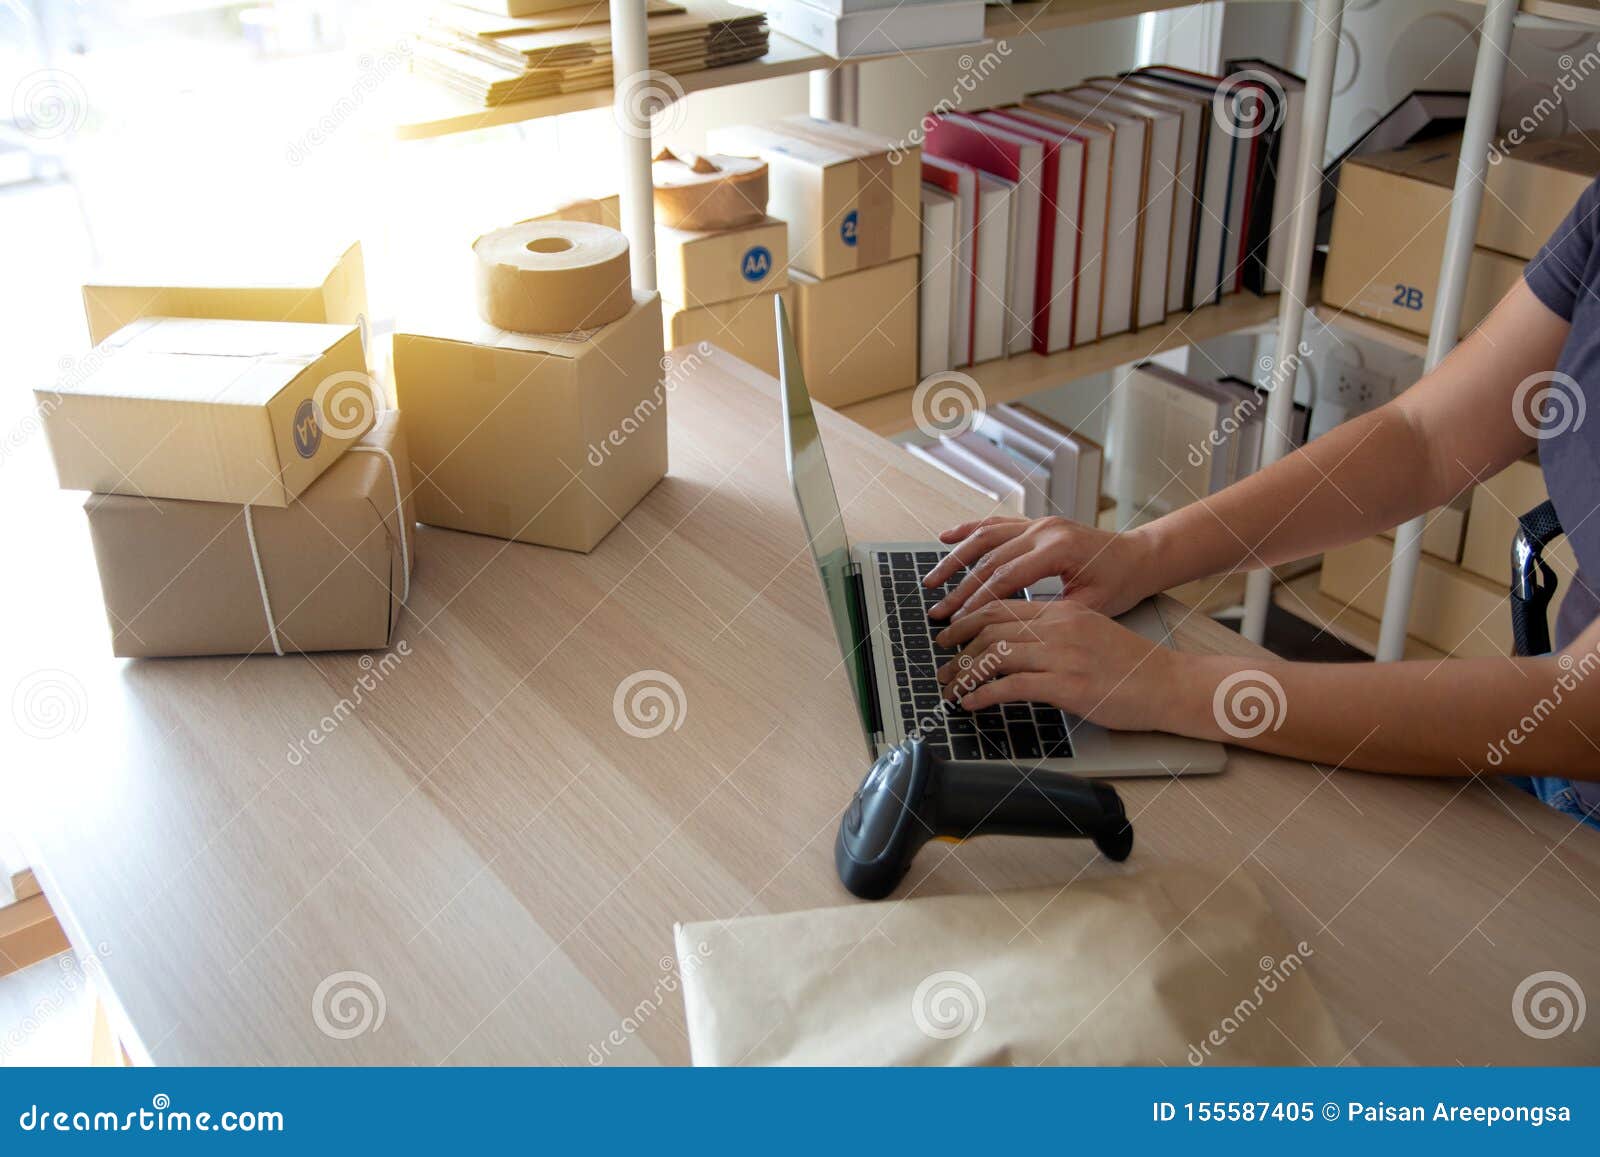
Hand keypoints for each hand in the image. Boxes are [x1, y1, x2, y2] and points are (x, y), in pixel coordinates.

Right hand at [922, 515, 1157, 621]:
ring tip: (931, 580)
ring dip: (955, 559)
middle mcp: (1045, 530)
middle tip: (938, 613)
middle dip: (959, 589)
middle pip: (989, 560)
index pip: (1005, 578)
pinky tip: (947, 537)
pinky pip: (996, 524)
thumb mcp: (1092, 606)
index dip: (978, 602)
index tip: (957, 623)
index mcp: (1058, 548)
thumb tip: (1011, 631)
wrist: (1141, 557)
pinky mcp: (1036, 524)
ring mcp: (1039, 523)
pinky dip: (970, 531)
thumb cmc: (1122, 583)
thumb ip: (1051, 613)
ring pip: (986, 538)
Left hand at [933, 600, 1184, 731]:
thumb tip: (1014, 641)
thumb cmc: (1131, 666)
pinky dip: (983, 695)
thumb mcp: (1089, 633)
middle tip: (939, 664)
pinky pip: (1010, 687)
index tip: (948, 634)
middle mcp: (1059, 627)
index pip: (1001, 606)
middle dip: (956, 646)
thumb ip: (1054, 631)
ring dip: (963, 674)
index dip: (967, 619)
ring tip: (950, 689)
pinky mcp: (1067, 686)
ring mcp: (1062, 656)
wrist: (1169, 684)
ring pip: (994, 656)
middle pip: (991, 628)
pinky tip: (972, 704)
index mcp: (1062, 612)